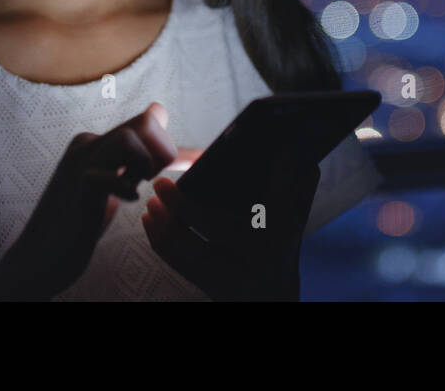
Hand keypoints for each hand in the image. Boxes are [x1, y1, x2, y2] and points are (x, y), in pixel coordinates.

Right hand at [0, 102, 175, 299]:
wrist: (39, 255)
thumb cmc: (79, 220)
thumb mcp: (112, 184)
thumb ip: (136, 162)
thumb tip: (177, 150)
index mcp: (96, 142)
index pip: (147, 120)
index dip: (165, 144)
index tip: (160, 172)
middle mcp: (87, 145)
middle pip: (145, 123)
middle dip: (162, 152)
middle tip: (150, 180)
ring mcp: (80, 164)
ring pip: (129, 139)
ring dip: (144, 164)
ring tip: (136, 186)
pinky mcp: (79, 190)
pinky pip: (111, 175)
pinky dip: (127, 189)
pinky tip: (126, 201)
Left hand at [141, 146, 320, 300]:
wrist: (275, 298)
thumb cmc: (282, 250)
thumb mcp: (292, 220)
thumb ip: (294, 186)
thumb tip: (287, 146)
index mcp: (279, 235)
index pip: (274, 203)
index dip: (271, 177)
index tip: (251, 152)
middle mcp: (259, 259)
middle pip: (217, 229)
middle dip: (184, 205)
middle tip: (161, 182)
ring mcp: (233, 278)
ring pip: (189, 250)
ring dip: (165, 224)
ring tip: (151, 201)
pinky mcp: (211, 288)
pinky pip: (179, 265)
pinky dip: (161, 242)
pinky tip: (151, 220)